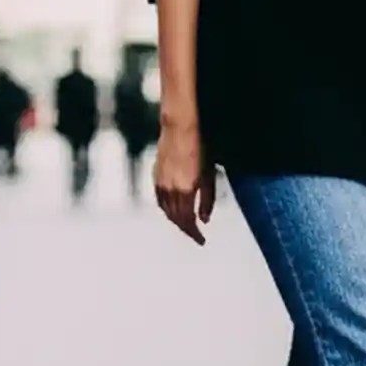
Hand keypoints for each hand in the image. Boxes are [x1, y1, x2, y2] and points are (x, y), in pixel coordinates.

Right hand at [153, 112, 214, 244]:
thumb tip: (205, 220)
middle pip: (175, 217)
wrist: (179, 124)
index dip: (194, 233)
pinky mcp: (156, 174)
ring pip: (165, 209)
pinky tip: (173, 207)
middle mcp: (169, 188)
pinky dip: (166, 207)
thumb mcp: (209, 174)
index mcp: (184, 190)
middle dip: (186, 229)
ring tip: (186, 223)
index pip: (187, 221)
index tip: (202, 240)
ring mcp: (160, 181)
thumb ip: (207, 199)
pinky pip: (159, 198)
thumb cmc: (200, 146)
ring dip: (176, 219)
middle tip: (196, 235)